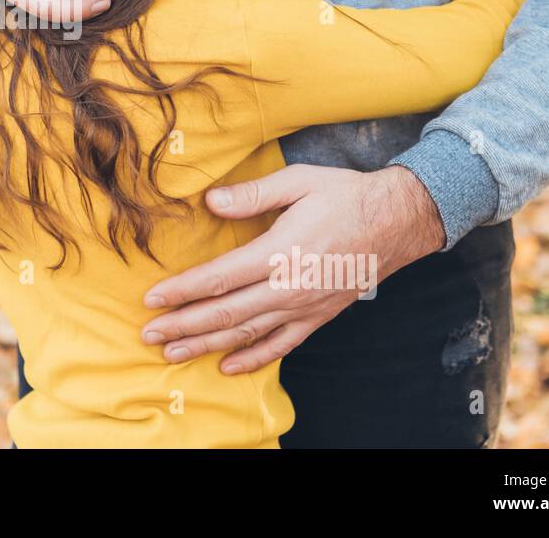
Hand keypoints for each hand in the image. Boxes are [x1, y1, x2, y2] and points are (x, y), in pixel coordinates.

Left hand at [140, 164, 444, 374]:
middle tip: (149, 334)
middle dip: (183, 325)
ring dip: (206, 345)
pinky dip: (253, 358)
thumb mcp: (299, 181)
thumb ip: (253, 194)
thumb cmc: (346, 195)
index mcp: (280, 252)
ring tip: (173, 353)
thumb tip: (210, 200)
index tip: (152, 300)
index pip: (219, 279)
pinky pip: (282, 345)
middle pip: (226, 313)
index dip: (182, 291)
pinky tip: (227, 366)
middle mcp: (289, 287)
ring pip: (247, 333)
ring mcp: (304, 307)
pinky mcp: (318, 316)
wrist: (399, 222)